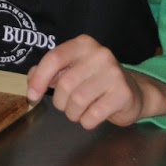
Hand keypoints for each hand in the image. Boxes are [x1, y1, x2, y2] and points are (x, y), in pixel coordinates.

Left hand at [25, 35, 165, 129]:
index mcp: (83, 44)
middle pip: (64, 84)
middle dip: (60, 102)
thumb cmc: (95, 81)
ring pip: (77, 101)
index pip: (54, 58)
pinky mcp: (123, 94)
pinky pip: (92, 115)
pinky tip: (93, 116)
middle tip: (68, 105)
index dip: (39, 79)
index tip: (32, 96)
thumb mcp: (72, 70)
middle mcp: (100, 54)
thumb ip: (49, 71)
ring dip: (73, 113)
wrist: (134, 93)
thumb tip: (31, 80)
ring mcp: (114, 73)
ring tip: (80, 111)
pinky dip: (87, 121)